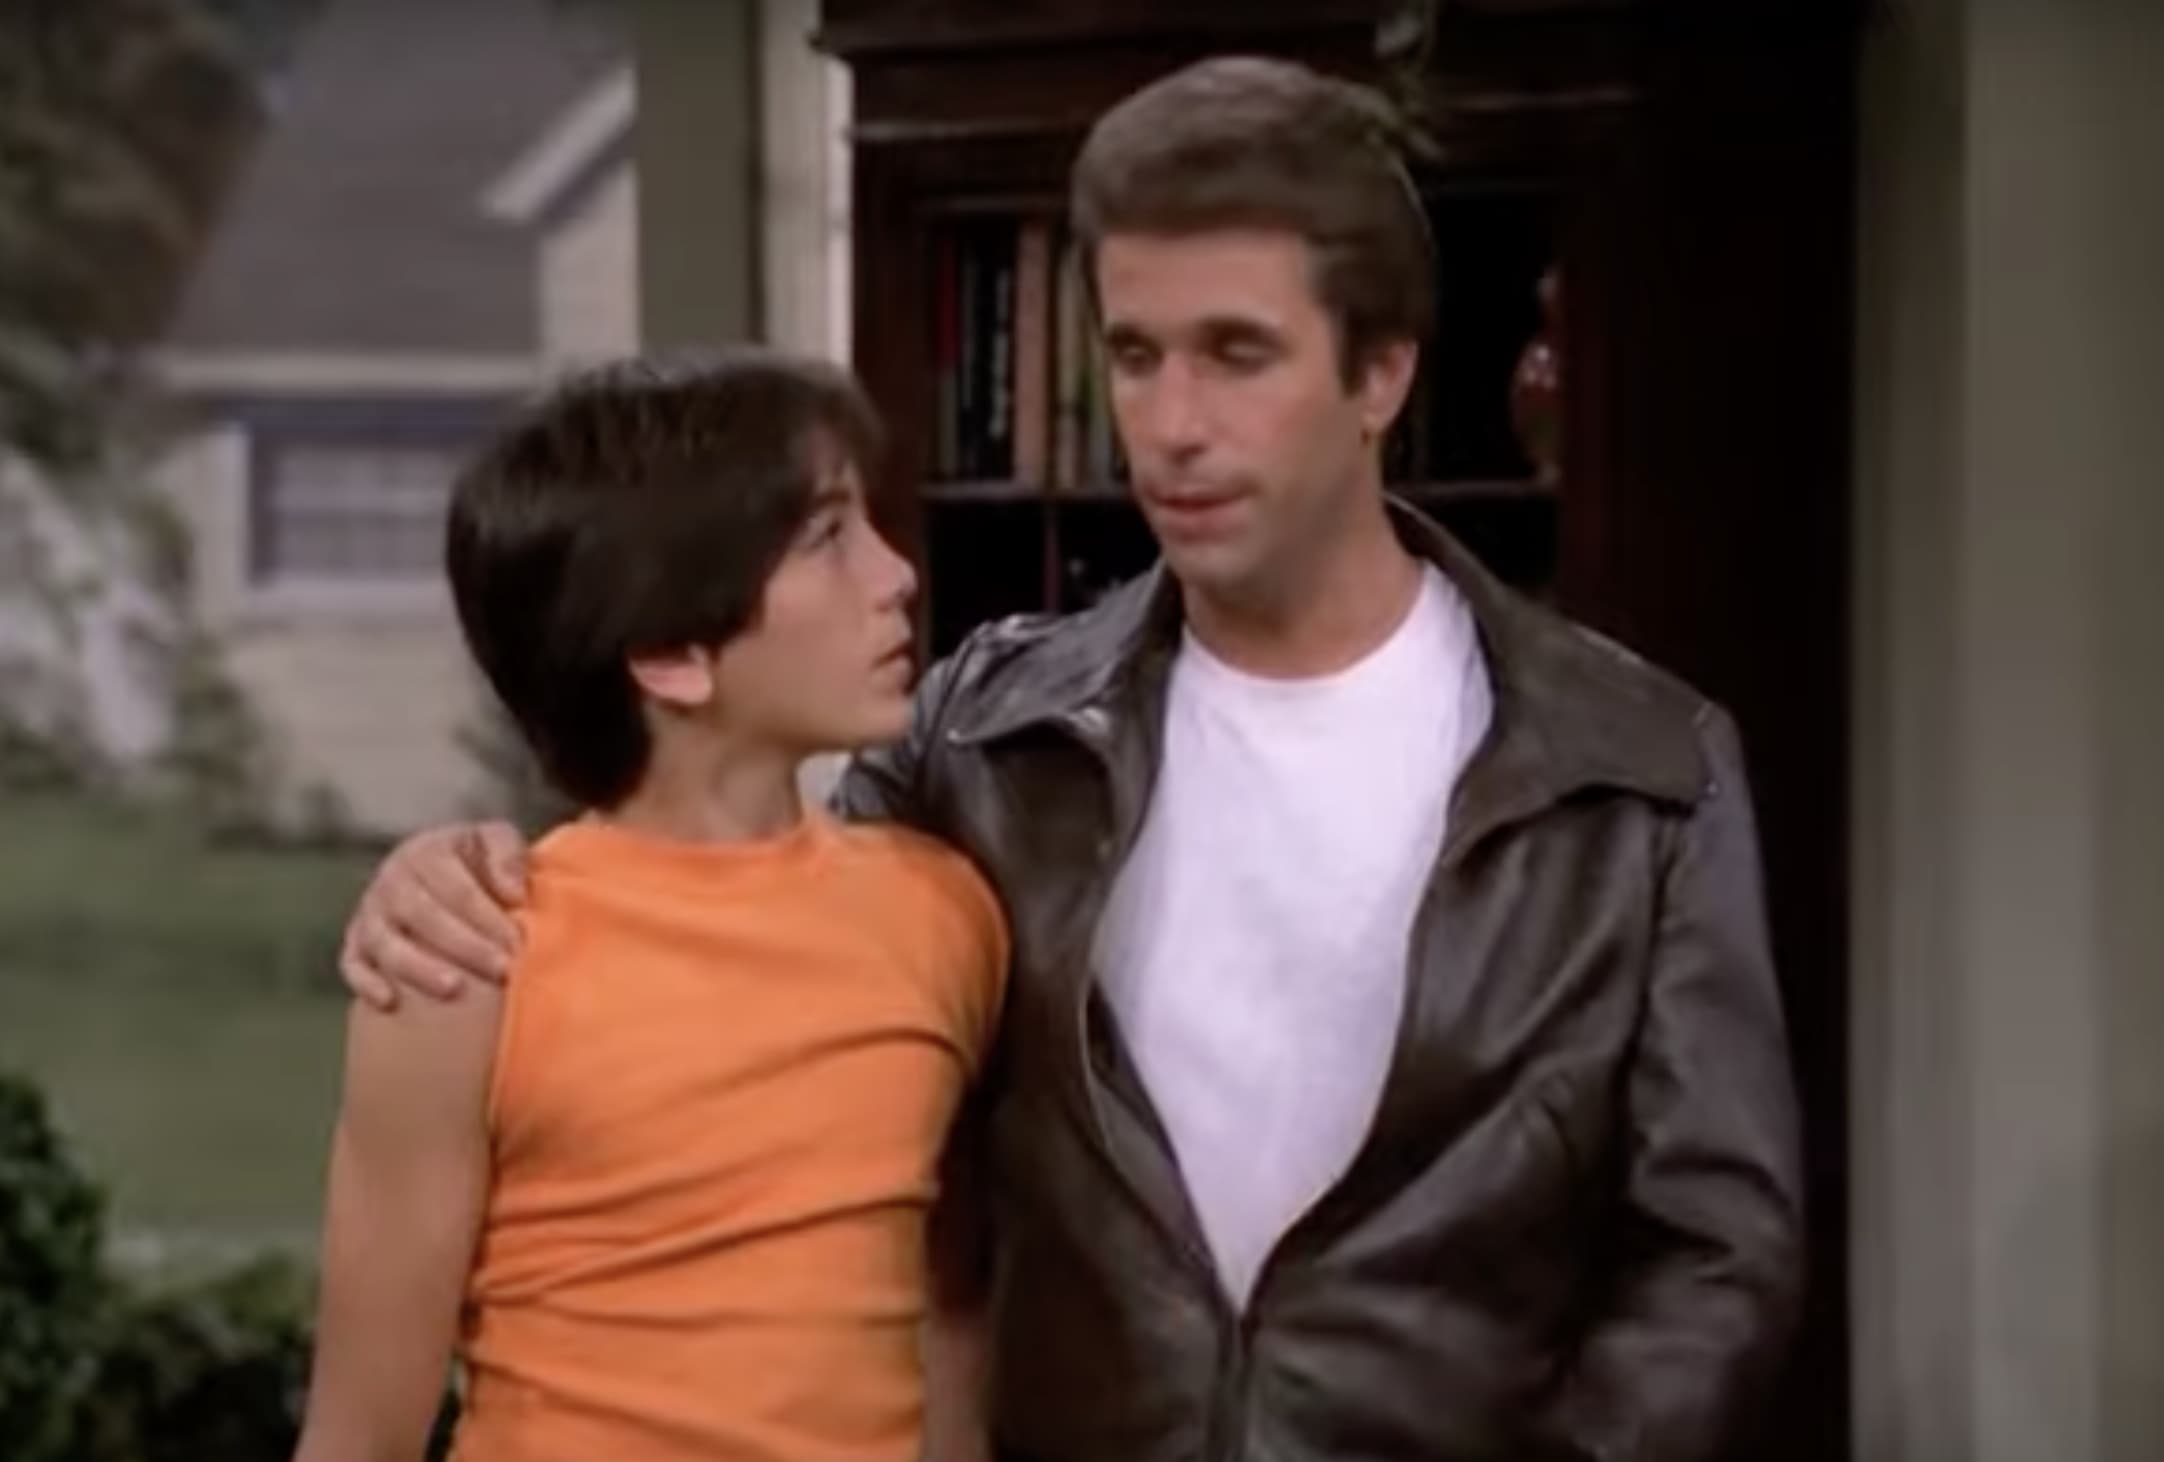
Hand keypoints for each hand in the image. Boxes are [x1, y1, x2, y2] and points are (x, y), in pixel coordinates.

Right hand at [339, 822, 527, 1009]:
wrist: (446, 876)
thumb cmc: (477, 862)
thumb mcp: (496, 841)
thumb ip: (508, 856)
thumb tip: (514, 894)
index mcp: (426, 852)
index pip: (456, 888)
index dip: (488, 917)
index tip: (519, 943)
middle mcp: (392, 881)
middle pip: (421, 914)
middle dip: (464, 945)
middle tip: (503, 971)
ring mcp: (370, 914)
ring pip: (384, 942)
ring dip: (418, 968)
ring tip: (455, 989)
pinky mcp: (356, 944)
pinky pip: (352, 964)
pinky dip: (366, 983)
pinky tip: (390, 1003)